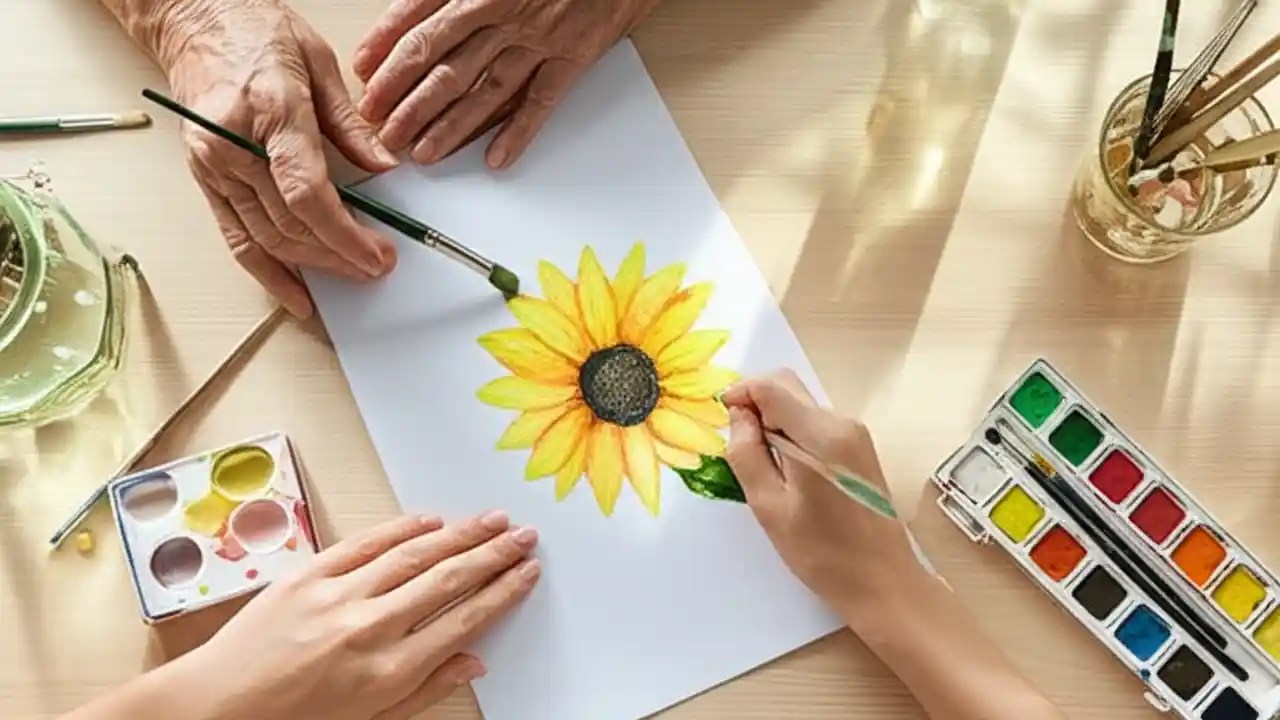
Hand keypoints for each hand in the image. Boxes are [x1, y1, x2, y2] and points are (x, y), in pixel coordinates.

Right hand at [141, 0, 401, 317]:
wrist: (195, 19)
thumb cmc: (256, 33)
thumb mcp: (319, 64)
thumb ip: (352, 125)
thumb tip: (385, 168)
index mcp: (271, 112)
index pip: (308, 193)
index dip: (345, 234)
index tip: (376, 254)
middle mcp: (234, 144)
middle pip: (291, 223)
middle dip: (338, 254)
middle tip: (377, 266)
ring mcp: (214, 166)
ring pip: (266, 237)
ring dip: (312, 266)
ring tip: (349, 276)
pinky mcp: (205, 179)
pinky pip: (236, 237)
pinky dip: (267, 271)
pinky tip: (294, 294)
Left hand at [179, 512, 539, 719]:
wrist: (216, 707)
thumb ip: (426, 689)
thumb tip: (474, 662)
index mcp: (389, 671)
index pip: (464, 619)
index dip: (502, 591)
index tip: (526, 571)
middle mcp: (369, 628)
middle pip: (449, 579)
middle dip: (493, 553)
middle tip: (524, 535)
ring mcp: (337, 596)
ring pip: (415, 553)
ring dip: (460, 533)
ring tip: (491, 519)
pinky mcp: (308, 575)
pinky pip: (365, 543)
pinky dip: (402, 528)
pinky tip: (431, 519)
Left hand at [353, 0, 660, 168]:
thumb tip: (417, 6)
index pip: (420, 23)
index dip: (386, 53)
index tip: (364, 78)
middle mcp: (505, 13)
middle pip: (444, 66)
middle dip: (407, 103)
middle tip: (383, 132)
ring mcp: (539, 40)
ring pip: (483, 90)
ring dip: (449, 125)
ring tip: (422, 152)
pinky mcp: (573, 58)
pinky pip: (540, 102)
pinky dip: (518, 133)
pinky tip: (495, 158)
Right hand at [723, 371, 919, 613]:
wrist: (883, 581)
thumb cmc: (822, 553)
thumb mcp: (770, 507)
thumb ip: (748, 454)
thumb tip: (738, 417)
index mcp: (821, 436)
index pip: (770, 387)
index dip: (739, 395)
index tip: (724, 422)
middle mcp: (842, 423)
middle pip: (787, 387)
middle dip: (756, 405)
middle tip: (739, 444)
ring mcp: (856, 434)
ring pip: (800, 405)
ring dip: (774, 422)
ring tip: (764, 467)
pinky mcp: (860, 447)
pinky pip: (816, 424)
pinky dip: (793, 434)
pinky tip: (788, 472)